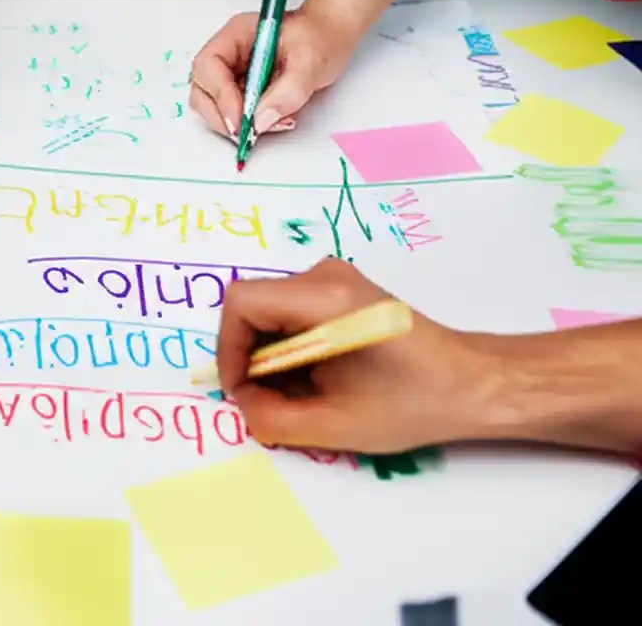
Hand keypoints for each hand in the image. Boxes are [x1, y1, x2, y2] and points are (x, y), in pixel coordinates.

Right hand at [189, 6, 360, 140]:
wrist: (332, 37)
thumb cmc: (320, 36)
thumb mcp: (310, 62)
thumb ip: (287, 92)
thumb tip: (261, 120)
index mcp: (236, 35)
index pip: (209, 66)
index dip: (220, 96)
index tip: (241, 119)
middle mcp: (228, 54)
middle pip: (203, 90)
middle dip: (221, 116)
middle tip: (246, 133)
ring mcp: (233, 73)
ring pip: (213, 106)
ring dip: (235, 123)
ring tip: (268, 124)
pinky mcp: (242, 91)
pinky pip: (233, 113)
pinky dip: (249, 124)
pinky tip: (273, 121)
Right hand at [216, 258, 494, 453]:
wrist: (472, 384)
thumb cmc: (411, 404)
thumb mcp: (333, 426)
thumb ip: (270, 418)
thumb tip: (241, 401)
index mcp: (325, 299)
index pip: (242, 304)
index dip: (229, 350)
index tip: (244, 391)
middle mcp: (325, 275)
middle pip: (253, 307)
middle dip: (250, 358)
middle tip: (270, 400)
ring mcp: (334, 278)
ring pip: (269, 312)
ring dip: (269, 356)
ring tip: (301, 393)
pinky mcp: (341, 290)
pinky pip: (289, 313)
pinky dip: (288, 348)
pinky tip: (316, 378)